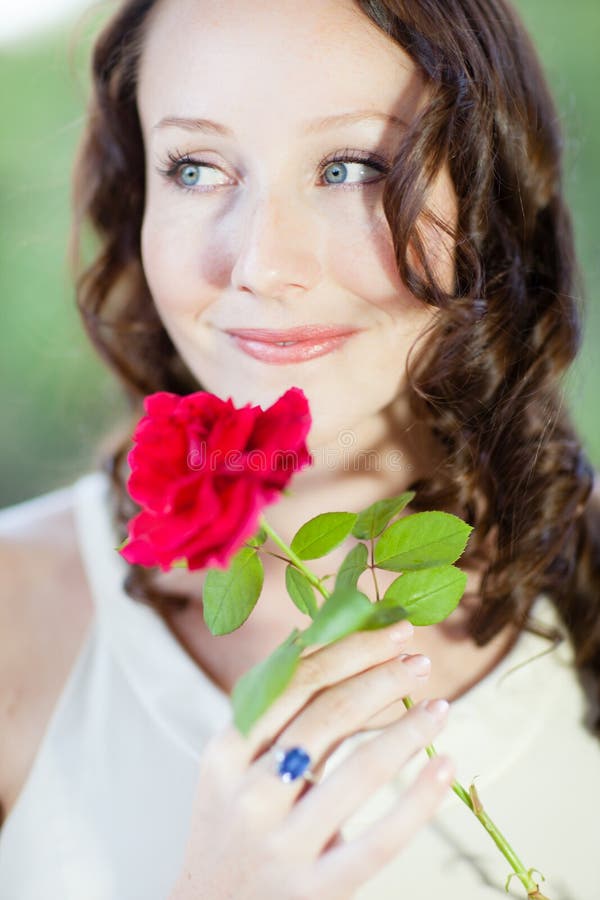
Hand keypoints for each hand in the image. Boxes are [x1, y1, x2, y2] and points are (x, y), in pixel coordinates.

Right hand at [169, 620, 452, 899]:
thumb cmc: (232, 827)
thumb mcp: (234, 768)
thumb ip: (278, 716)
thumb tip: (329, 642)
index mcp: (225, 752)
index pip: (295, 683)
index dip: (350, 649)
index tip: (393, 632)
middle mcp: (249, 793)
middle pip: (329, 715)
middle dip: (382, 678)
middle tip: (421, 661)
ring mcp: (281, 844)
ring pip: (358, 769)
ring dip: (408, 728)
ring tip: (441, 706)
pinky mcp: (315, 889)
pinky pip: (379, 840)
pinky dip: (419, 799)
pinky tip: (444, 766)